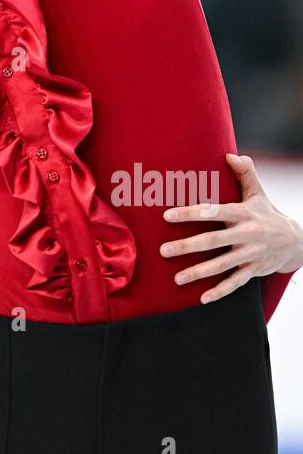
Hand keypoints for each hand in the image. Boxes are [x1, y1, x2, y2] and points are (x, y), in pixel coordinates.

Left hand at [159, 152, 302, 302]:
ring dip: (198, 273)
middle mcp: (247, 235)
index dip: (190, 213)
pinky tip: (202, 298)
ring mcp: (250, 254)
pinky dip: (220, 291)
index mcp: (243, 213)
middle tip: (163, 250)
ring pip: (222, 265)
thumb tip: (229, 154)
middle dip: (187, 247)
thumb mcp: (257, 192)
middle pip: (213, 241)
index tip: (167, 216)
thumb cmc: (266, 213)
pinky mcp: (253, 270)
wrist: (295, 242)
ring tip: (177, 278)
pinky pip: (235, 283)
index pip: (214, 212)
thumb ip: (245, 172)